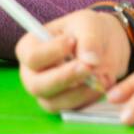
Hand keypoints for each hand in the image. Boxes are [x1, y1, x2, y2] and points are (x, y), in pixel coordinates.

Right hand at [16, 7, 130, 112]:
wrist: (105, 46)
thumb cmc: (88, 30)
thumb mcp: (89, 24)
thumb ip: (89, 39)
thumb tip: (90, 61)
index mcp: (29, 48)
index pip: (32, 57)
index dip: (52, 51)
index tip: (72, 41)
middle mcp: (32, 75)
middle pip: (38, 85)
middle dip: (65, 77)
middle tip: (88, 66)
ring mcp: (46, 93)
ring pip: (56, 102)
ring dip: (81, 91)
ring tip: (103, 75)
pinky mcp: (63, 105)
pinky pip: (73, 109)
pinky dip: (90, 98)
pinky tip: (104, 83)